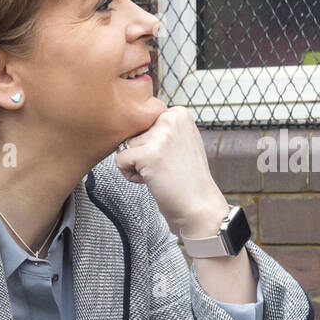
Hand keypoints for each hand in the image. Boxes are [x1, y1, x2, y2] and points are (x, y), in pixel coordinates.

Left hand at [115, 106, 227, 235]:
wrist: (199, 206)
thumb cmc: (189, 179)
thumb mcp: (183, 141)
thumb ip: (163, 127)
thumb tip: (135, 120)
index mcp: (179, 113)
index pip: (144, 122)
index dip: (151, 144)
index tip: (171, 157)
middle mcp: (170, 119)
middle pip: (134, 133)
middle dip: (142, 152)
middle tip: (165, 167)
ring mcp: (160, 136)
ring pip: (126, 146)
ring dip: (137, 164)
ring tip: (160, 174)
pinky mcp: (148, 154)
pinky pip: (120, 160)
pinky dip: (130, 175)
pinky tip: (151, 180)